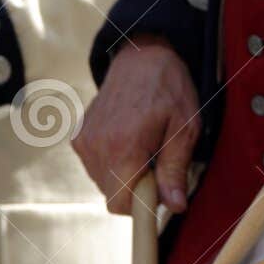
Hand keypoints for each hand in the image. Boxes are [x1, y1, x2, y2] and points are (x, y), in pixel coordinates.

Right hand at [73, 36, 200, 214]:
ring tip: (141, 146)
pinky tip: (126, 139)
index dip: (140, 206)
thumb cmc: (168, 89)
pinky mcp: (79, 138)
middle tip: (154, 161)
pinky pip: (95, 167)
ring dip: (123, 175)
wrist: (140, 57)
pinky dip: (112, 162)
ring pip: (104, 183)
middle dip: (134, 189)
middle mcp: (98, 145)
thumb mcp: (185, 128)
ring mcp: (84, 141)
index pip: (120, 203)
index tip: (156, 192)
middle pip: (112, 196)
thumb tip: (174, 205)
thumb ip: (175, 169)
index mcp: (124, 145)